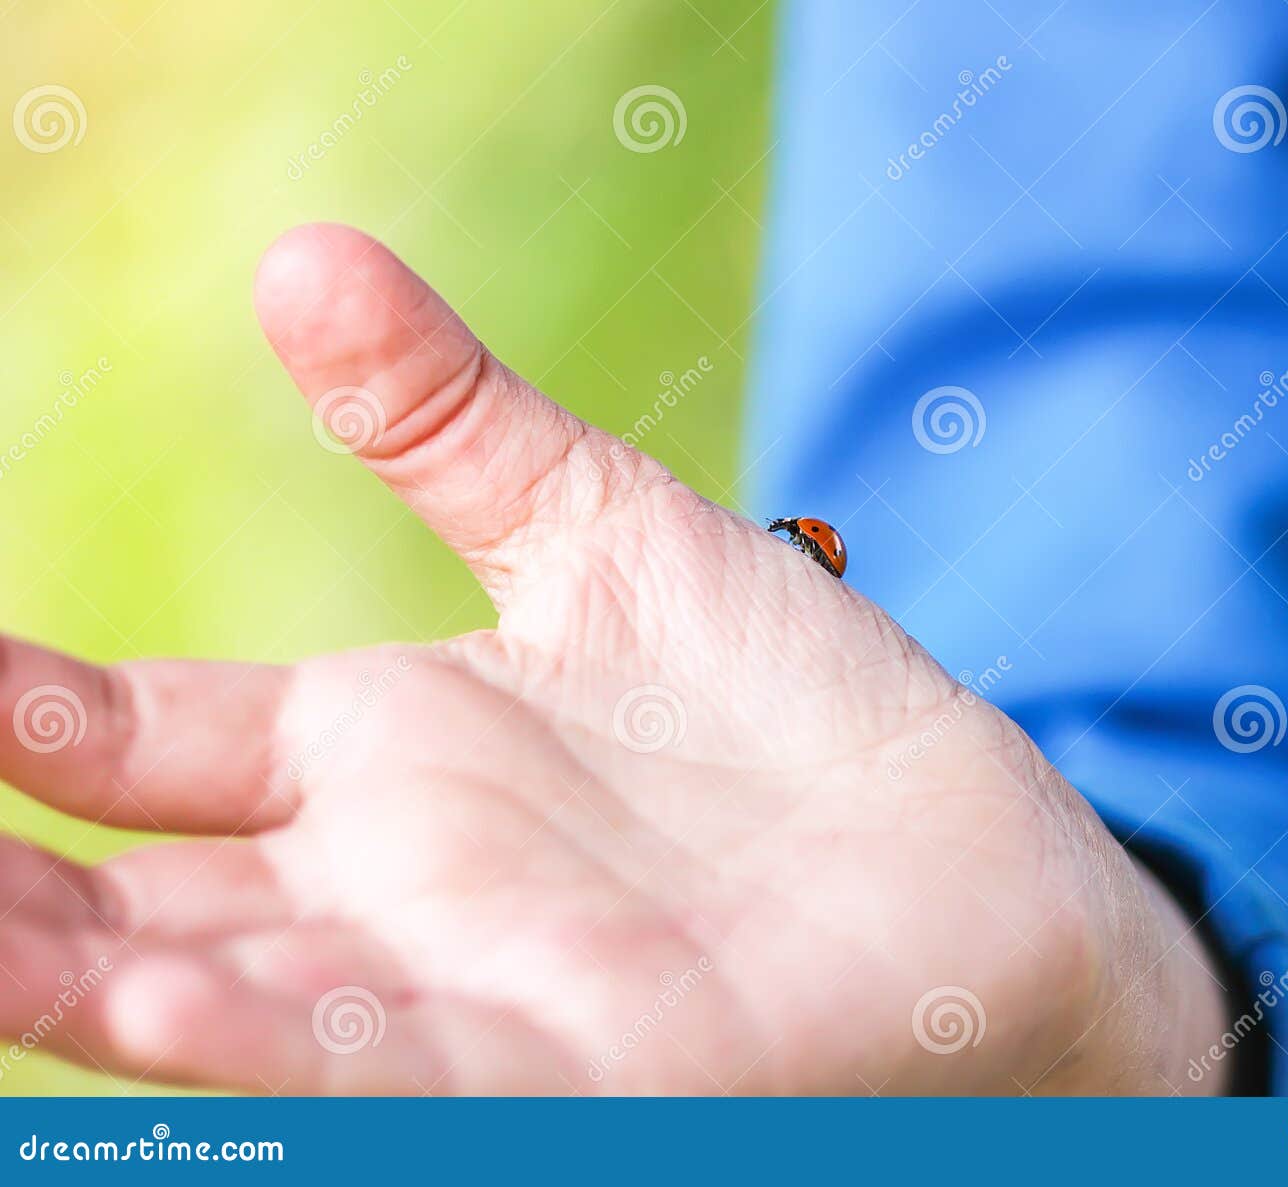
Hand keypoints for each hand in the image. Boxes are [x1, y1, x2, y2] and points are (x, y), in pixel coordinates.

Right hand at [0, 225, 1226, 1094]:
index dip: (20, 709)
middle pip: (150, 902)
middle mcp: (395, 888)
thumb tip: (301, 255)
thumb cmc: (783, 702)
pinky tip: (181, 1008)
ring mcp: (480, 989)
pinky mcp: (591, 1071)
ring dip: (98, 983)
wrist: (955, 843)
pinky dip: (300, 1052)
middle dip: (17, 889)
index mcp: (378, 753)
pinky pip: (413, 1070)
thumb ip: (450, 420)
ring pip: (245, 1008)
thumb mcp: (600, 528)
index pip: (142, 742)